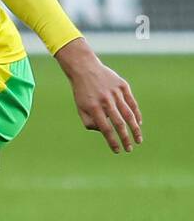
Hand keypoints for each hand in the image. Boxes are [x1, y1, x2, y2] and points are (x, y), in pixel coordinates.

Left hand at [55, 38, 142, 152]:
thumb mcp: (80, 108)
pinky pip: (132, 103)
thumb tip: (104, 132)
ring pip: (128, 114)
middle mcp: (105, 100)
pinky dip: (137, 114)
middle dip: (125, 138)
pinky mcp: (123, 86)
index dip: (112, 141)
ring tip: (138, 139)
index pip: (105, 129)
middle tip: (129, 149)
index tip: (117, 151)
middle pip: (119, 123)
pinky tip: (138, 123)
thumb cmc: (82, 92)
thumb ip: (90, 122)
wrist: (85, 69)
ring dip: (135, 129)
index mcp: (93, 107)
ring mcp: (115, 92)